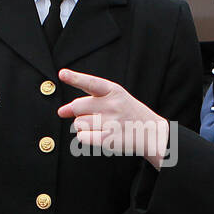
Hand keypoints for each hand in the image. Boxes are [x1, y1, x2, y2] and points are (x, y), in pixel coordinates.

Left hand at [56, 68, 170, 168]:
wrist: (152, 133)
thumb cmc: (128, 114)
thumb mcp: (113, 101)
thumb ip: (88, 102)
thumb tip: (61, 111)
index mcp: (114, 91)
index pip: (91, 83)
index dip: (75, 78)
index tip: (62, 74)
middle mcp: (113, 105)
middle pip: (77, 106)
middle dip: (78, 112)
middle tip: (93, 115)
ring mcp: (111, 123)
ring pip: (78, 123)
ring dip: (83, 126)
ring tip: (100, 126)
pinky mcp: (108, 139)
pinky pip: (82, 137)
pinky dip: (85, 137)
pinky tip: (98, 135)